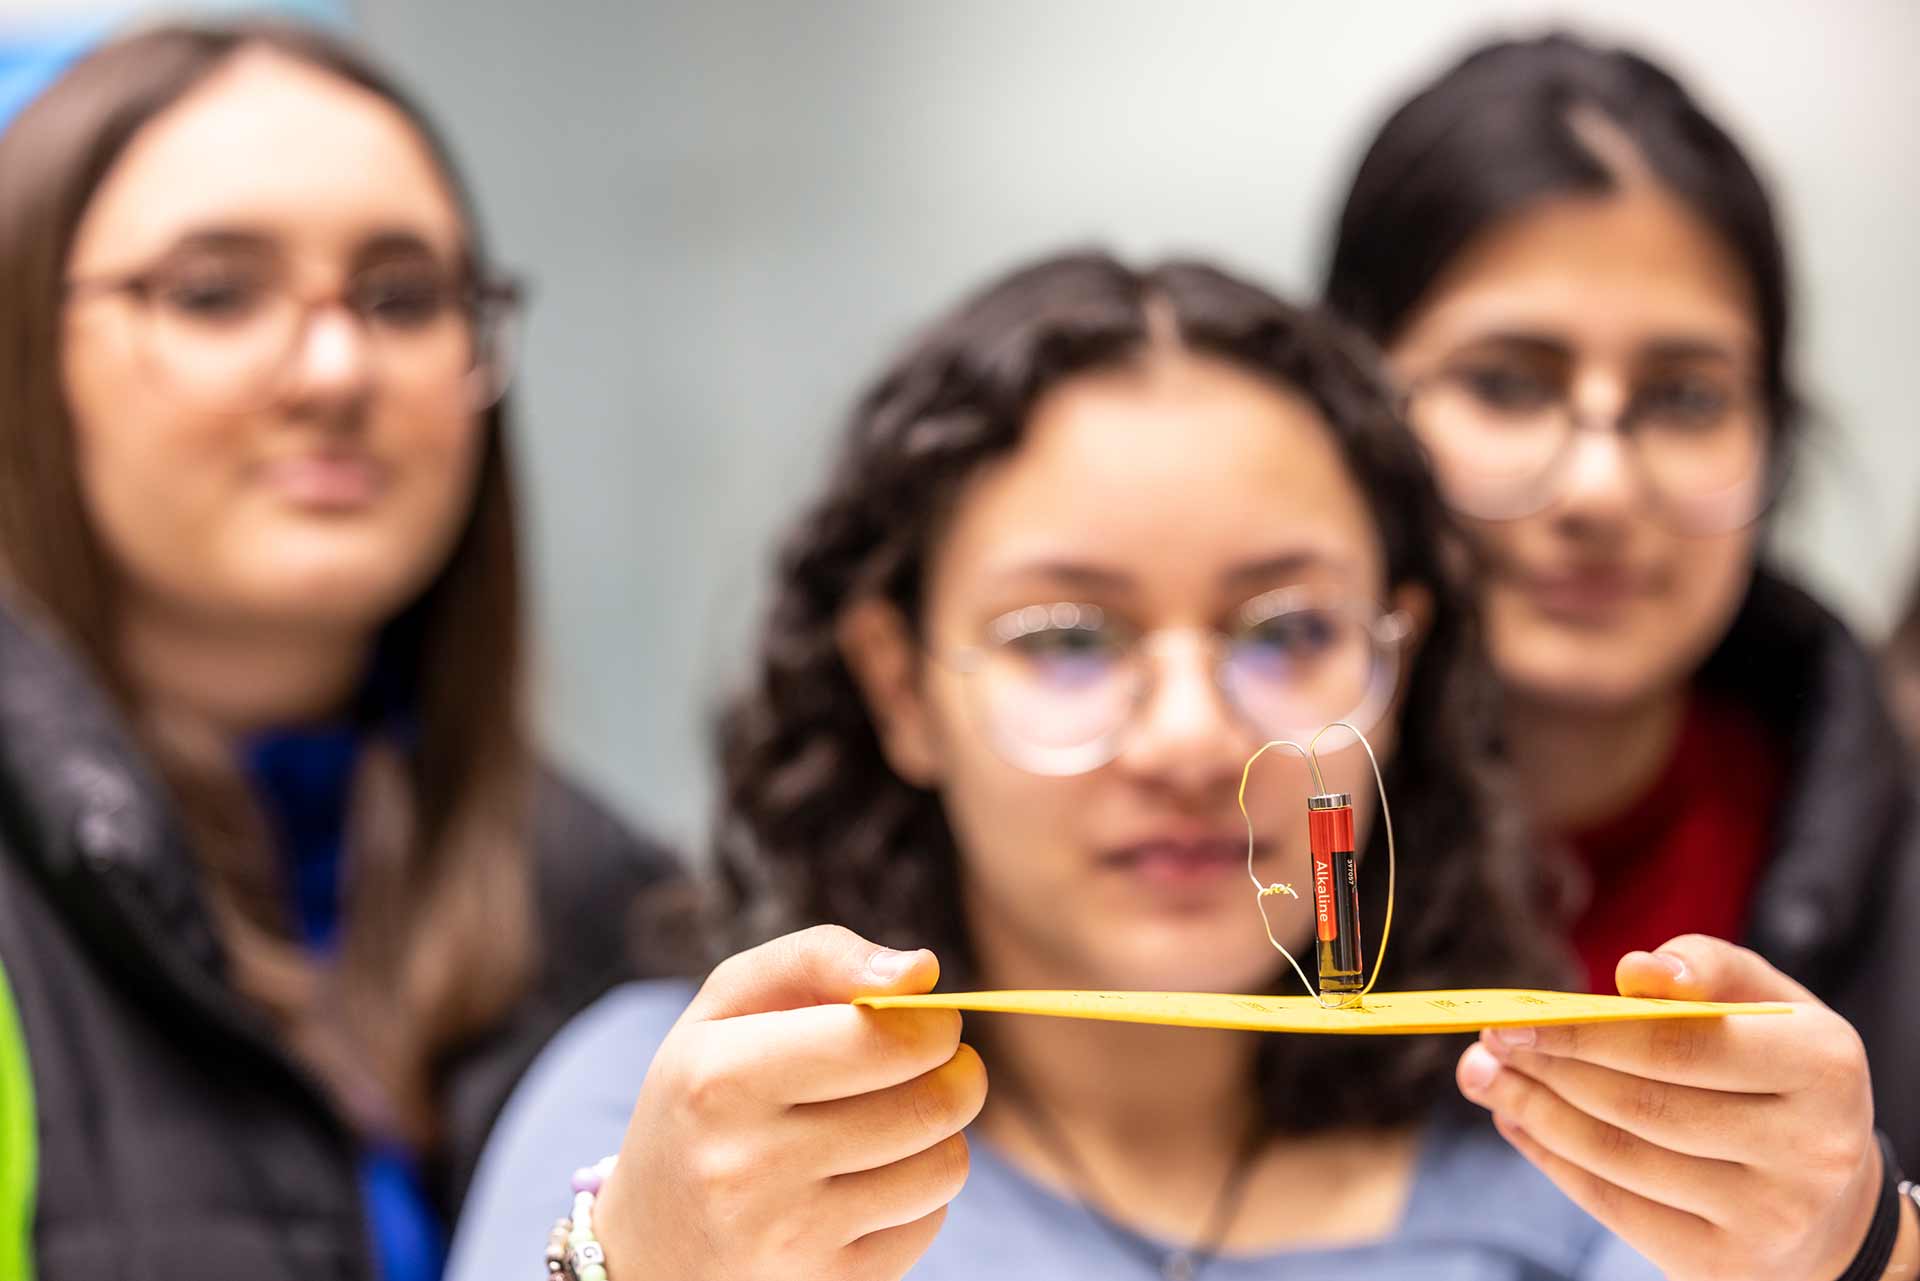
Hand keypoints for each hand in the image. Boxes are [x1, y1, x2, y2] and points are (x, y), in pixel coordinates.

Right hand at [595, 925, 985, 1280]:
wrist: (650, 1240)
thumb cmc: (704, 1094)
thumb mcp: (729, 1006)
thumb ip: (820, 958)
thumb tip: (922, 970)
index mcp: (722, 1078)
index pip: (883, 1040)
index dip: (932, 1023)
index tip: (928, 1020)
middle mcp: (749, 1165)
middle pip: (930, 1102)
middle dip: (958, 1070)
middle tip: (937, 1061)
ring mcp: (789, 1238)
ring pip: (945, 1165)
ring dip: (942, 1131)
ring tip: (898, 1117)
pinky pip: (930, 1221)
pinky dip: (919, 1191)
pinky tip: (872, 1177)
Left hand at [1456, 934, 1880, 1280]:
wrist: (1836, 1206)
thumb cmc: (1782, 1077)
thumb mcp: (1769, 1006)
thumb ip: (1706, 969)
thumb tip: (1632, 970)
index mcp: (1823, 1066)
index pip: (1683, 1044)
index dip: (1588, 1031)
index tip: (1518, 1015)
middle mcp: (1811, 1149)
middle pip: (1641, 1103)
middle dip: (1549, 1069)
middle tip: (1489, 1043)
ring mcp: (1770, 1217)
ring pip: (1618, 1156)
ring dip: (1534, 1111)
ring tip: (1486, 1077)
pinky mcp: (1724, 1265)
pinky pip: (1613, 1206)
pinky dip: (1552, 1159)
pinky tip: (1517, 1123)